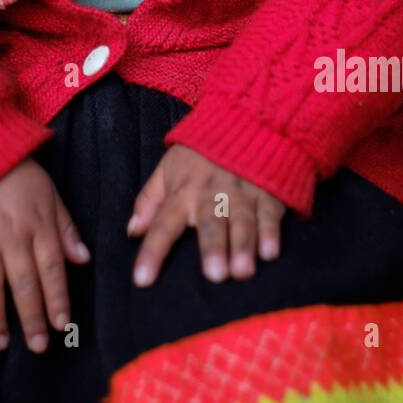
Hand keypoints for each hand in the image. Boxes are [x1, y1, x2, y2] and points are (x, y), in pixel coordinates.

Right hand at [0, 158, 89, 353]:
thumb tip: (83, 260)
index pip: (52, 270)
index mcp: (37, 225)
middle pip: (24, 284)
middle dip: (33, 318)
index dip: (58, 299)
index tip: (62, 325)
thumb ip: (65, 227)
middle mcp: (11, 236)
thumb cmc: (14, 173)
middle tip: (39, 347)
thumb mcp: (49, 193)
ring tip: (2, 342)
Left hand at [126, 145, 287, 287]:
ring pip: (242, 220)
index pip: (163, 223)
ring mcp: (241, 192)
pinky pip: (269, 213)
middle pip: (210, 222)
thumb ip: (149, 200)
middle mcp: (210, 193)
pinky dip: (270, 231)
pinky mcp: (267, 191)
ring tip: (241, 271)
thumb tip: (131, 231)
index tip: (142, 280)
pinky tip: (270, 252)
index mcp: (182, 191)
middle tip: (214, 275)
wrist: (241, 122)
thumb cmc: (199, 155)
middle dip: (212, 247)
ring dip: (243, 245)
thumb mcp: (168, 169)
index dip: (152, 252)